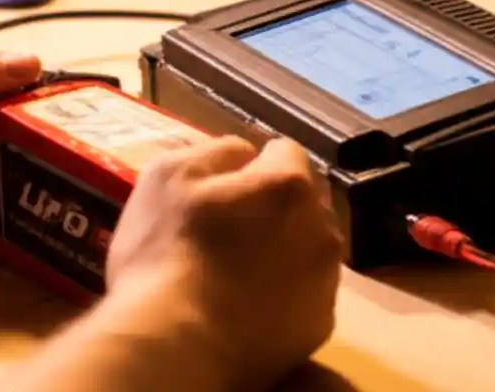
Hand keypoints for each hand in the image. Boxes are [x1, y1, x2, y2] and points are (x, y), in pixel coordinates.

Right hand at [104, 136, 344, 389]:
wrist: (178, 343)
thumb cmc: (168, 251)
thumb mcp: (168, 175)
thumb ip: (214, 151)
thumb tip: (243, 153)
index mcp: (287, 184)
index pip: (284, 151)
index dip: (252, 165)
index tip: (222, 188)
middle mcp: (321, 227)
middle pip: (303, 202)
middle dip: (274, 207)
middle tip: (228, 229)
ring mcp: (326, 280)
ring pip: (308, 249)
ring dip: (283, 250)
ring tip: (236, 271)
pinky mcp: (319, 325)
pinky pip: (305, 295)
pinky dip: (284, 294)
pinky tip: (247, 303)